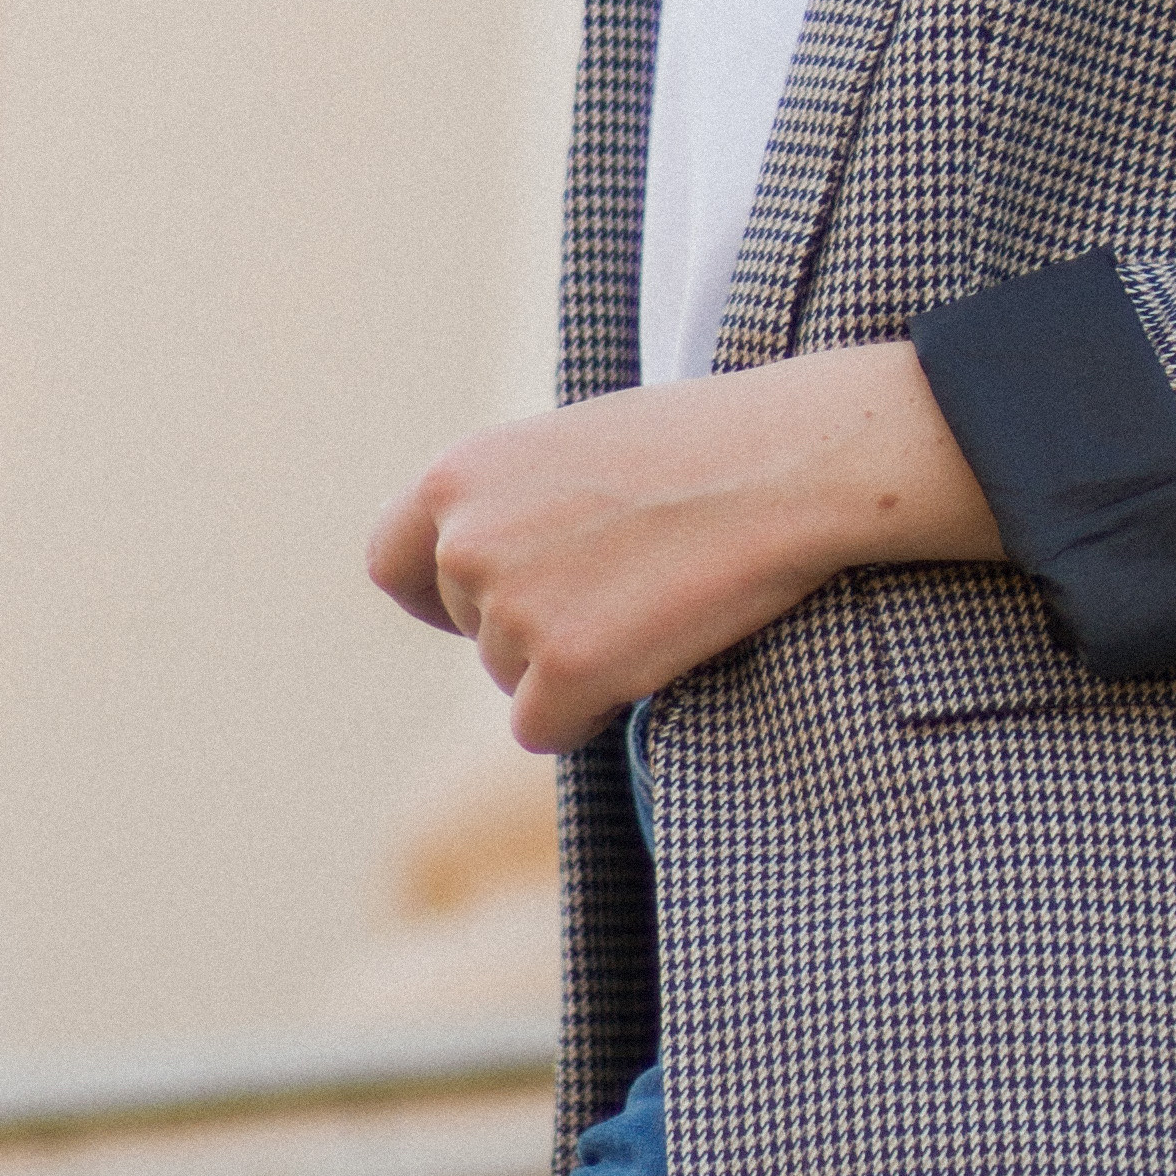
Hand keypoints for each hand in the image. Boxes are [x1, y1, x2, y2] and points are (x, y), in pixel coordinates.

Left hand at [368, 346, 1002, 754]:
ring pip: (513, 680)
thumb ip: (503, 502)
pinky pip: (543, 729)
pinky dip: (588, 715)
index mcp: (456, 474)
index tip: (482, 605)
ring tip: (647, 597)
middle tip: (618, 583)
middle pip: (471, 631)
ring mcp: (512, 609)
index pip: (392, 563)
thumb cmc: (694, 445)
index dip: (438, 593)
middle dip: (530, 625)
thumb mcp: (565, 448)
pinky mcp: (568, 668)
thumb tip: (470, 569)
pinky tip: (647, 656)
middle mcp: (465, 542)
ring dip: (570, 663)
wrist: (784, 463)